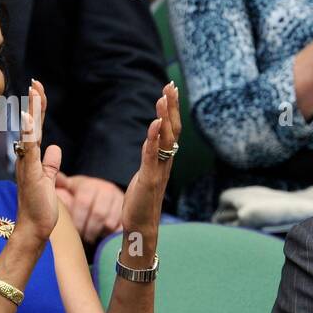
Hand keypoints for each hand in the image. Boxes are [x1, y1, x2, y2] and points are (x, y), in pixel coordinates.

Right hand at [14, 79, 62, 246]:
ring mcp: (27, 165)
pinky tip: (28, 120)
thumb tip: (56, 150)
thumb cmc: (40, 207)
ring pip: (29, 134)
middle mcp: (27, 159)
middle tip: (36, 82)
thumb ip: (51, 164)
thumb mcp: (48, 180)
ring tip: (33, 92)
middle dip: (35, 103)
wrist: (33, 227)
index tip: (38, 90)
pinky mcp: (30, 174)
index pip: (37, 128)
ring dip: (32, 113)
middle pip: (32, 125)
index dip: (39, 108)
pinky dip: (28, 135)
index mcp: (33, 158)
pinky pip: (28, 151)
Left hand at [57, 175, 124, 245]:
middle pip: (98, 214)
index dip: (78, 219)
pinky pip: (121, 227)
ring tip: (92, 237)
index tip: (75, 229)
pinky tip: (105, 236)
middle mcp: (106, 190)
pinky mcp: (128, 211)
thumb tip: (54, 179)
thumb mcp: (71, 187)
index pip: (83, 202)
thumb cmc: (83, 193)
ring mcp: (119, 200)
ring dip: (100, 233)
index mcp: (89, 185)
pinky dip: (112, 234)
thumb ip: (61, 185)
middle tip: (84, 237)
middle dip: (89, 229)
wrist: (105, 193)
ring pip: (110, 222)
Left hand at [120, 82, 181, 243]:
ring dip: (164, 118)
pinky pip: (152, 157)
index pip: (170, 129)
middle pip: (171, 130)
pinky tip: (154, 125)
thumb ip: (149, 156)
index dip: (171, 109)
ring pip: (164, 140)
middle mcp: (165, 163)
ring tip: (162, 98)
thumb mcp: (145, 173)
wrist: (141, 227)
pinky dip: (153, 140)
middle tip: (170, 85)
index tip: (170, 88)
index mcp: (163, 160)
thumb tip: (151, 140)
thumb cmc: (141, 202)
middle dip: (171, 107)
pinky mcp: (149, 181)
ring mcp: (159, 171)